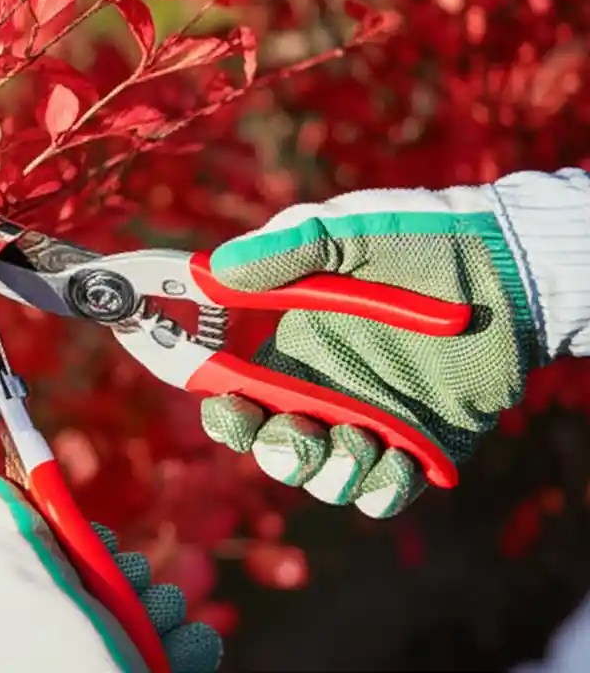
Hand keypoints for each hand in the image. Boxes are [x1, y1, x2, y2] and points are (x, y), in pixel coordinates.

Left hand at [0, 477, 220, 672]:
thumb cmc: (58, 671)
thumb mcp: (34, 590)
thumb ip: (16, 537)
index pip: (16, 553)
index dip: (65, 541)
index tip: (100, 541)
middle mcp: (7, 647)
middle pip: (72, 587)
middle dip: (123, 582)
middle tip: (141, 587)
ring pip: (115, 624)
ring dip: (156, 616)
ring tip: (170, 626)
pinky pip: (139, 659)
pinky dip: (171, 653)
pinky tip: (191, 650)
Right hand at [198, 174, 578, 517]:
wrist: (506, 265)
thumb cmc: (421, 238)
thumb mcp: (344, 230)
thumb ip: (282, 250)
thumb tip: (217, 270)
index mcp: (291, 351)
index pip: (236, 399)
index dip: (224, 412)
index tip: (230, 403)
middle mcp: (324, 394)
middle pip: (274, 451)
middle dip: (278, 452)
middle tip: (302, 429)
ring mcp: (372, 424)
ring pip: (324, 480)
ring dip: (330, 470)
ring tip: (361, 437)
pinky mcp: (422, 447)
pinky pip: (383, 494)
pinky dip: (381, 488)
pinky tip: (397, 455)